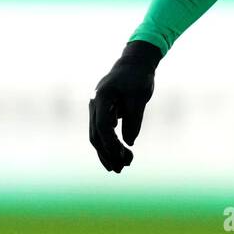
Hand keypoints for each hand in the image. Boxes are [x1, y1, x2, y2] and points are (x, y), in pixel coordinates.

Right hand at [89, 41, 161, 171]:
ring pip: (97, 136)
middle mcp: (94, 104)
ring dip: (108, 153)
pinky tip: (121, 155)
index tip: (123, 155)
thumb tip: (129, 142)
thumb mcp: (140, 97)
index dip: (111, 143)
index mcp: (102, 97)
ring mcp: (96, 108)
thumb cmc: (138, 78)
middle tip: (122, 169)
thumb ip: (134, 119)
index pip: (102, 126)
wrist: (134, 64)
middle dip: (108, 154)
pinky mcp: (102, 112)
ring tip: (123, 167)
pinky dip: (110, 144)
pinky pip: (102, 132)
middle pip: (96, 135)